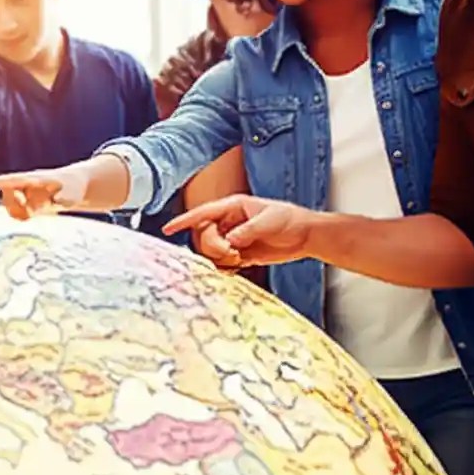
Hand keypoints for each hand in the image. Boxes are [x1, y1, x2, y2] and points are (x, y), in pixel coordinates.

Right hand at [0, 166, 90, 219]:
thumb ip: (65, 195)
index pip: (17, 179)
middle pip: (9, 192)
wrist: (74, 188)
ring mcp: (26, 195)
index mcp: (37, 179)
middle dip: (12, 200)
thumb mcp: (73, 191)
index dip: (3, 182)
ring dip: (16, 211)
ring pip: (10, 204)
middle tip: (26, 205)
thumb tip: (57, 198)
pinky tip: (30, 217)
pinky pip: (16, 213)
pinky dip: (20, 217)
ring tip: (32, 213)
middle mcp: (27, 186)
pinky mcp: (27, 206)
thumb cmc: (74, 186)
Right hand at [164, 194, 313, 266]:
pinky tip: (240, 264)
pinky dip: (226, 267)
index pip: (203, 213)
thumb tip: (230, 240)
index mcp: (233, 207)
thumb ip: (247, 230)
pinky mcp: (239, 253)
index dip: (184, 220)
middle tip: (233, 254)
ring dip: (220, 258)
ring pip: (210, 251)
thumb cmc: (290, 220)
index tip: (168, 228)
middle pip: (203, 235)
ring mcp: (233, 238)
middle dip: (213, 246)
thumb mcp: (269, 221)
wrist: (306, 236)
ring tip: (239, 258)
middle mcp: (229, 222)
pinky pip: (222, 262)